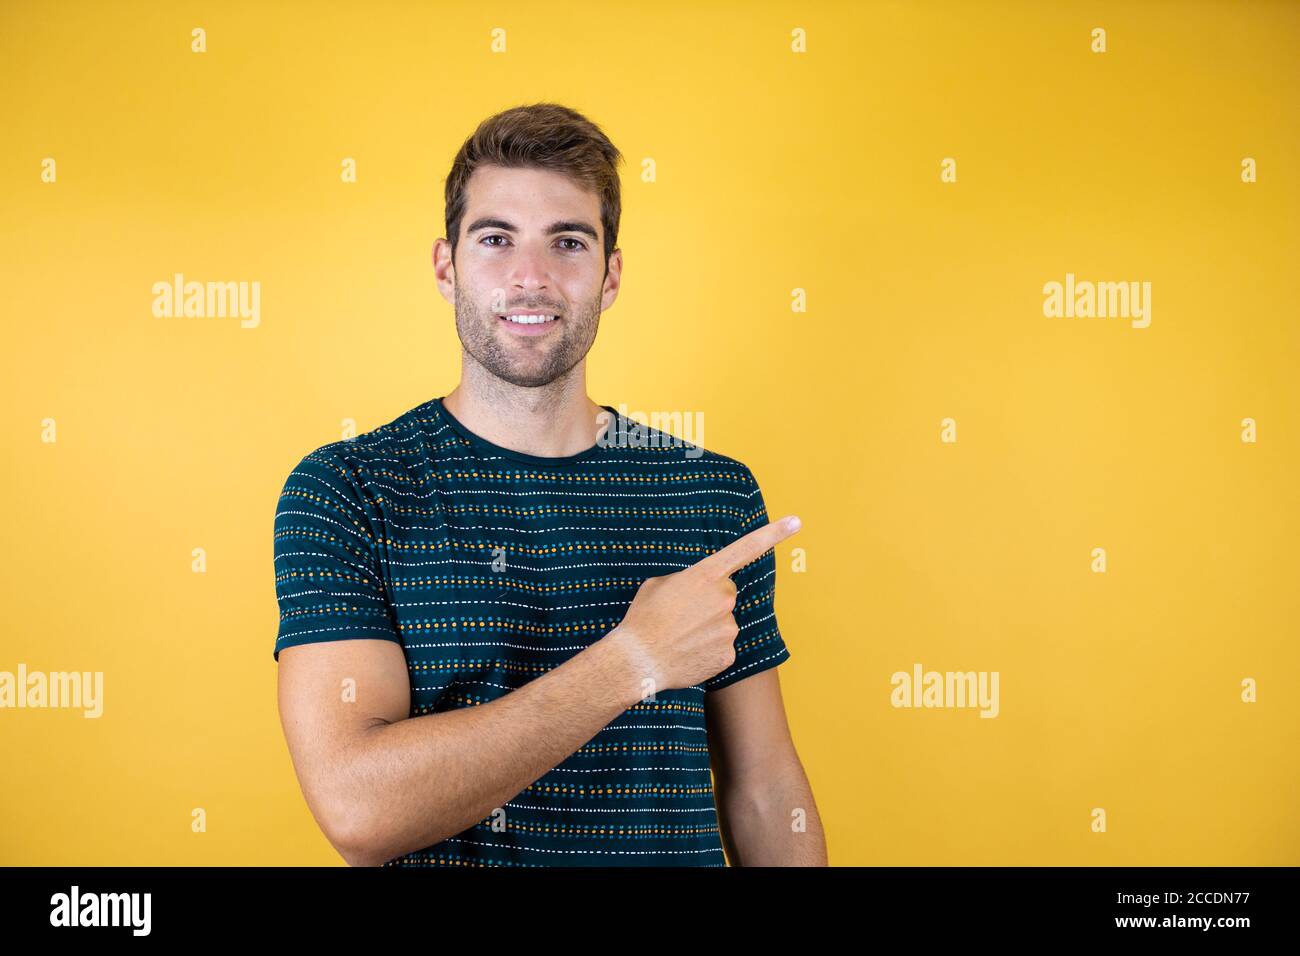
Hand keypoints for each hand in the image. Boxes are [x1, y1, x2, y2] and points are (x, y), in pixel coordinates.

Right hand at [607, 515, 801, 694]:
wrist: (637, 662)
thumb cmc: (643, 619)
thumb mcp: (659, 585)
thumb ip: (688, 580)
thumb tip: (699, 591)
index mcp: (705, 576)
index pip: (746, 549)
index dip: (773, 533)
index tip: (796, 521)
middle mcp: (723, 599)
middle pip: (726, 594)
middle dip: (710, 601)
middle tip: (682, 614)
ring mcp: (729, 628)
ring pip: (724, 622)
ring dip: (707, 627)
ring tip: (680, 636)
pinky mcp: (729, 654)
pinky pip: (722, 646)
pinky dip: (707, 649)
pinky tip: (687, 652)